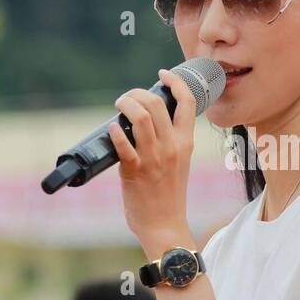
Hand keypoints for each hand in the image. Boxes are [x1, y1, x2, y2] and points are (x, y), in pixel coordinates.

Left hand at [110, 68, 197, 256]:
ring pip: (140, 116)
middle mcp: (172, 146)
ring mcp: (153, 158)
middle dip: (137, 92)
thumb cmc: (168, 196)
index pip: (188, 102)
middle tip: (126, 98)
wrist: (165, 225)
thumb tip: (147, 123)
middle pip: (157, 103)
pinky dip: (115, 132)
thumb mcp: (178, 163)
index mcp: (186, 143)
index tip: (163, 73)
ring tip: (118, 106)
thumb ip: (169, 142)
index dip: (176, 81)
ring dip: (125, 104)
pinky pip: (123, 145)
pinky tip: (111, 128)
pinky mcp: (134, 171)